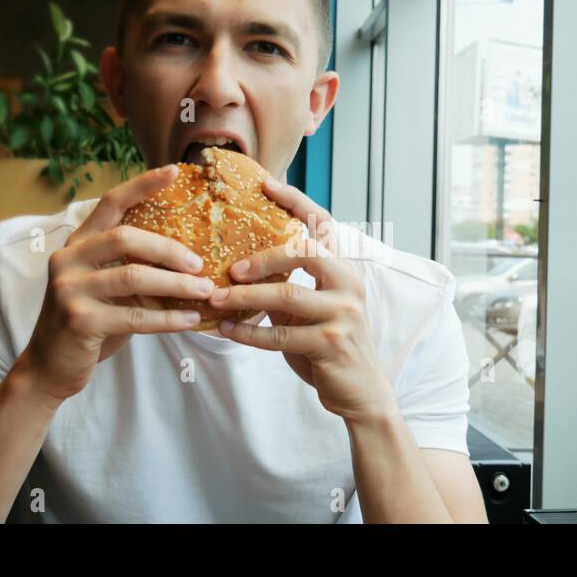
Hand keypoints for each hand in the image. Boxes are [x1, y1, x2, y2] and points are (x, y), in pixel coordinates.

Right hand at [18, 165, 215, 402]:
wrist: (49, 367)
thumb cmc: (89, 322)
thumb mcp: (106, 287)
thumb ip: (131, 266)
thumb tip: (191, 257)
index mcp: (77, 244)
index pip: (111, 203)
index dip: (142, 184)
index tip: (175, 170)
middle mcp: (68, 259)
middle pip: (126, 238)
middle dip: (170, 249)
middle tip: (201, 263)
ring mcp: (70, 289)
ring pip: (133, 277)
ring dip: (176, 285)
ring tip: (206, 290)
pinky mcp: (79, 320)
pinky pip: (135, 315)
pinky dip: (168, 318)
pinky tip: (191, 320)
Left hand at [208, 178, 395, 424]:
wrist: (360, 392)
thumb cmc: (328, 347)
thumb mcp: (313, 310)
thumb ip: (291, 288)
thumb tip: (242, 269)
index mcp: (343, 270)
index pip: (323, 225)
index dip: (297, 202)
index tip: (267, 184)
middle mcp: (348, 285)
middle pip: (303, 252)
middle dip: (262, 257)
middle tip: (230, 269)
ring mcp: (342, 314)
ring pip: (286, 295)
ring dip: (246, 297)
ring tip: (217, 299)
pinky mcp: (331, 343)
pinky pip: (281, 334)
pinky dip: (249, 332)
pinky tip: (227, 330)